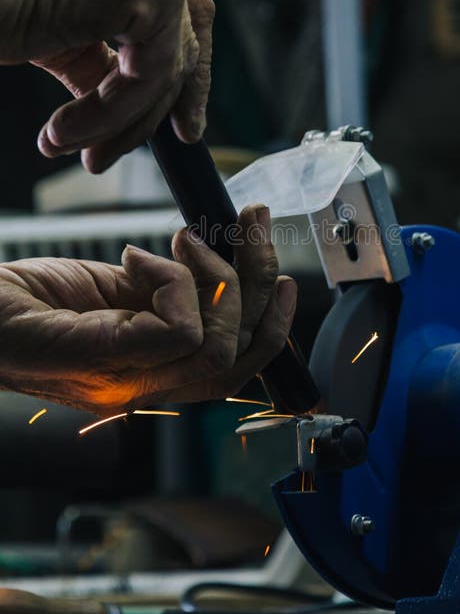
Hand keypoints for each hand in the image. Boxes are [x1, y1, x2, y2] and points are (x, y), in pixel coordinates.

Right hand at [0, 0, 213, 171]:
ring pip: (164, 67)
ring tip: (72, 146)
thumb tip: (127, 105)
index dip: (181, 73)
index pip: (183, 12)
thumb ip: (101, 60)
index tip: (178, 121)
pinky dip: (108, 114)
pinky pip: (147, 76)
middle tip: (139, 148)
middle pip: (187, 39)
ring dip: (118, 123)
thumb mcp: (59, 30)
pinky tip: (64, 131)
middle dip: (162, 107)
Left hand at [0, 206, 295, 414]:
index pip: (234, 371)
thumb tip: (215, 268)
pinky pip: (177, 327)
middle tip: (252, 223)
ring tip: (183, 237)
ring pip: (219, 346)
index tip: (279, 270)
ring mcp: (124, 383)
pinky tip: (134, 257)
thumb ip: (162, 294)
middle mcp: (142, 390)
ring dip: (216, 275)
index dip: (272, 324)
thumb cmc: (26, 300)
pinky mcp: (103, 361)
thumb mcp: (110, 292)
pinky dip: (171, 278)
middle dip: (260, 283)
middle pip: (238, 359)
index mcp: (148, 377)